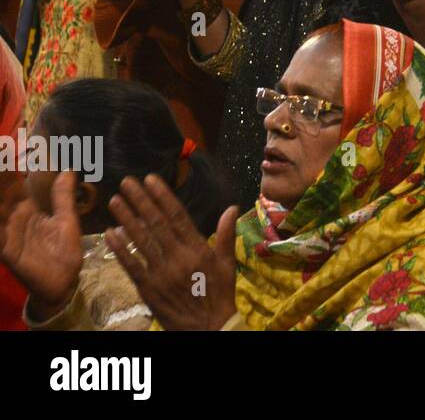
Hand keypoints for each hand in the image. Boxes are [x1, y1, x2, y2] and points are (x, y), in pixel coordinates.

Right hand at [0, 173, 83, 315]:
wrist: (64, 282)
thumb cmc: (63, 251)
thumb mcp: (66, 219)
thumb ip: (63, 196)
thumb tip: (67, 170)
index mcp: (27, 209)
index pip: (14, 182)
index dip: (9, 164)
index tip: (6, 143)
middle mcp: (13, 218)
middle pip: (1, 191)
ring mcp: (7, 233)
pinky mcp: (7, 250)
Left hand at [105, 175, 238, 330]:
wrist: (207, 327)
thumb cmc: (219, 293)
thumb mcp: (228, 264)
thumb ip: (226, 235)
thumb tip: (232, 207)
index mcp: (198, 249)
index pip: (178, 216)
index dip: (163, 197)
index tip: (151, 179)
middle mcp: (178, 257)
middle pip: (156, 224)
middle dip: (141, 201)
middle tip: (127, 182)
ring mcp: (161, 273)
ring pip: (141, 241)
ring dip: (127, 219)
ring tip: (115, 200)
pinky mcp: (147, 288)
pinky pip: (131, 265)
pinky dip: (119, 249)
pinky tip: (110, 233)